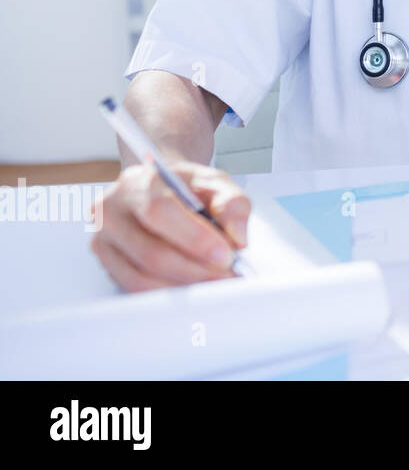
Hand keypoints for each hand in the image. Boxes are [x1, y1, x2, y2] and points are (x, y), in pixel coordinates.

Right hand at [90, 161, 250, 291]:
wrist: (159, 189)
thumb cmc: (186, 187)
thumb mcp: (215, 183)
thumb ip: (232, 204)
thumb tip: (238, 238)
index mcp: (139, 182)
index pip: (161, 212)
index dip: (195, 238)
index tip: (226, 255)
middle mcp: (112, 210)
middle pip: (151, 252)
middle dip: (195, 270)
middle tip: (226, 276)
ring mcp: (103, 238)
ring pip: (140, 276)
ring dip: (183, 286)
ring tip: (214, 284)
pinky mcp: (106, 261)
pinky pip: (132, 287)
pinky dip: (166, 293)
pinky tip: (191, 289)